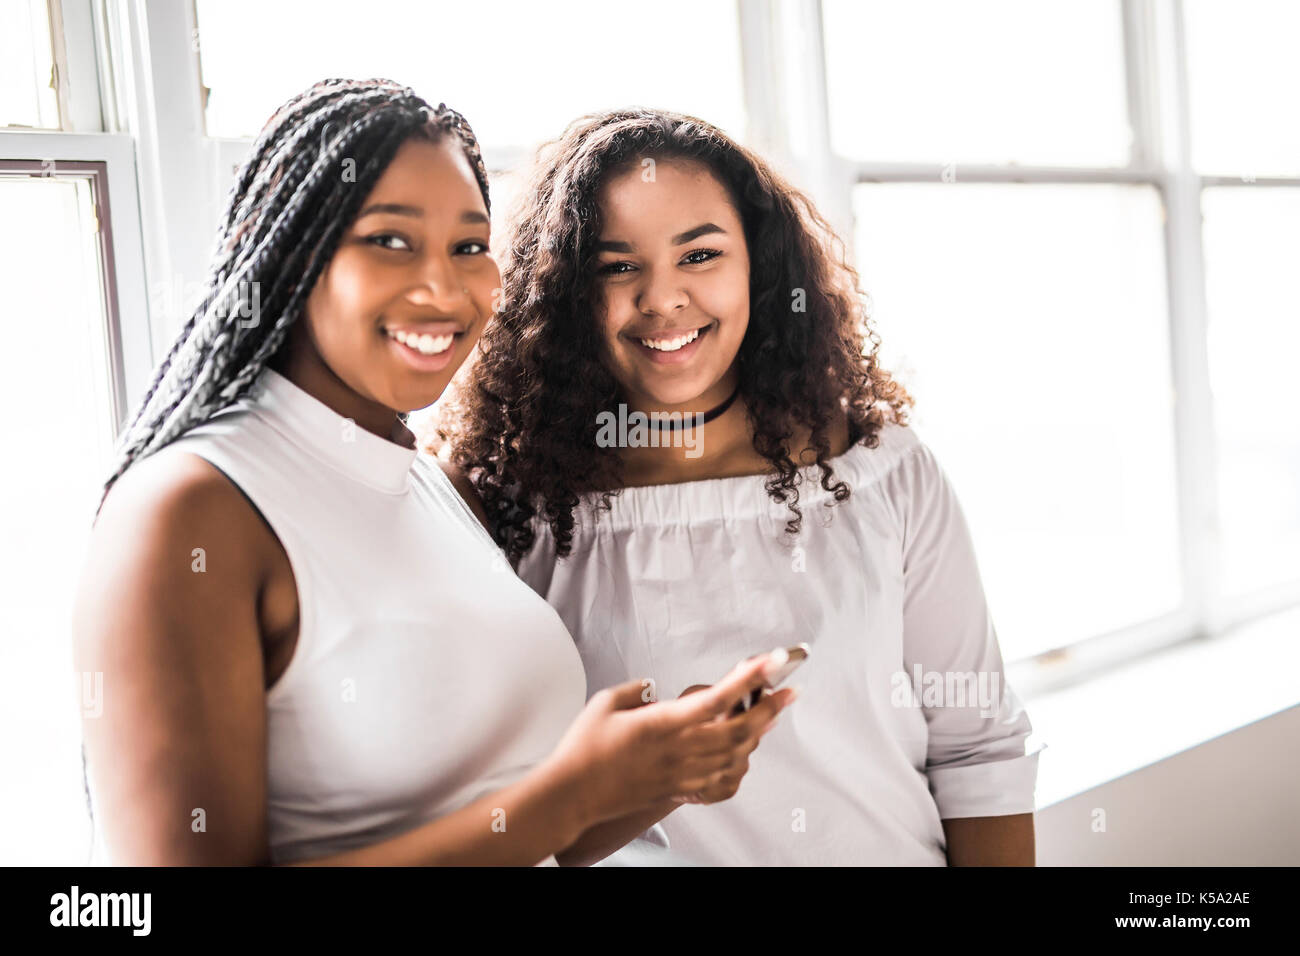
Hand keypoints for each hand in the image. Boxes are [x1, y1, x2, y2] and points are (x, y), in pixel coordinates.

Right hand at [545, 653, 796, 827]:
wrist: (573, 794)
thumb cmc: (584, 749)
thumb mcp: (605, 702)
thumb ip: (635, 690)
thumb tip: (652, 687)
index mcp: (664, 722)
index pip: (718, 697)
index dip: (750, 678)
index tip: (772, 662)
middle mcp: (680, 749)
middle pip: (740, 729)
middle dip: (770, 709)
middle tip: (790, 691)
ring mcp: (682, 773)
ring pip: (736, 755)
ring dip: (758, 735)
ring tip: (771, 717)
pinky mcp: (678, 790)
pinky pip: (721, 782)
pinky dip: (739, 767)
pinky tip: (743, 755)